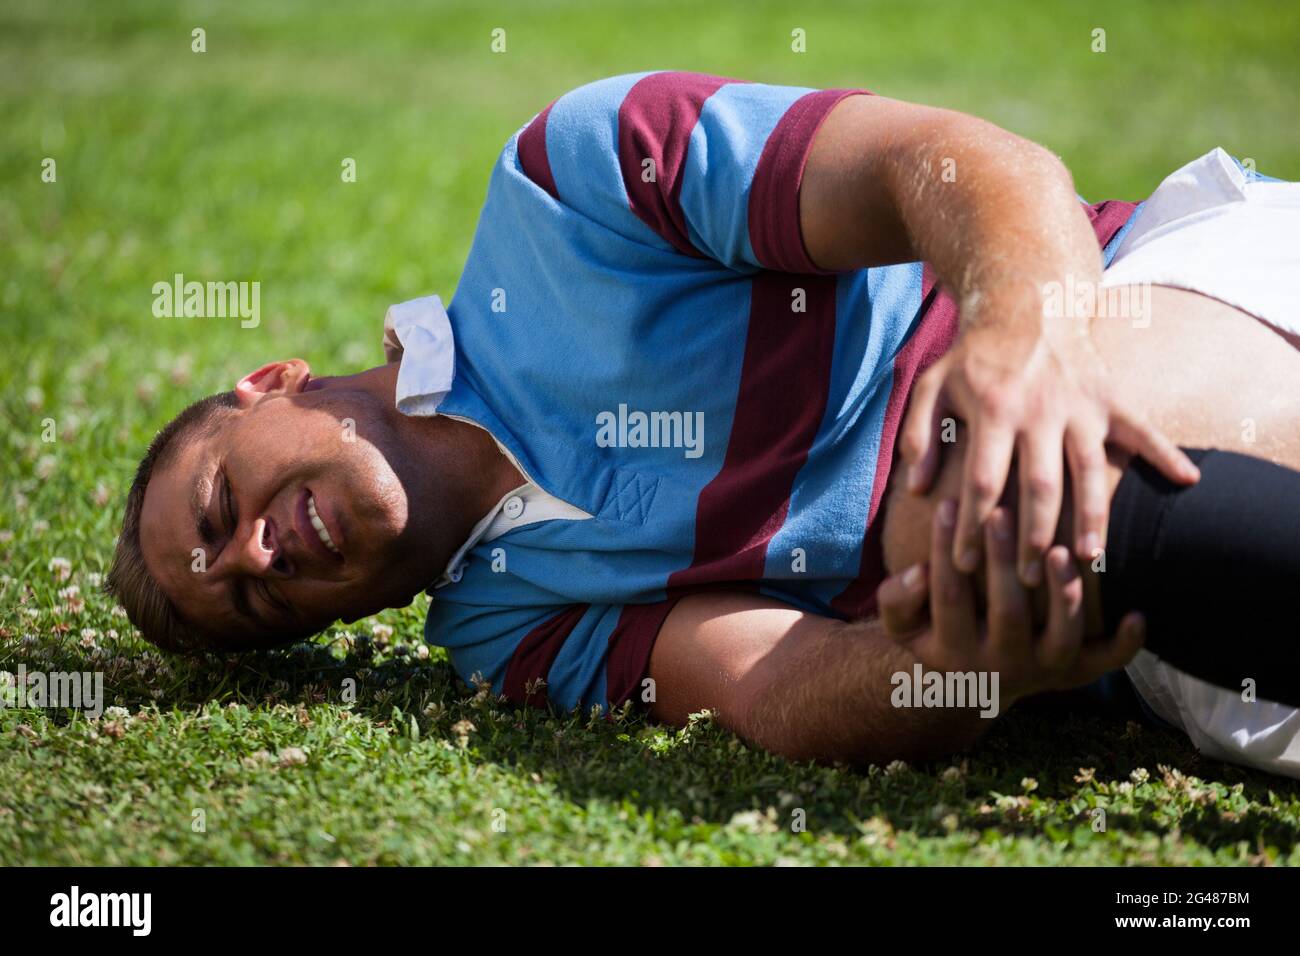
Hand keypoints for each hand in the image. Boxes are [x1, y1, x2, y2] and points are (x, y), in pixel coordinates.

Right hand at [877, 499, 1145, 702]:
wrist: (976, 685)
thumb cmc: (938, 632)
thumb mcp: (903, 624)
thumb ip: (898, 599)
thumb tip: (918, 571)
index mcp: (954, 654)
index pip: (950, 597)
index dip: (947, 551)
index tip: (949, 504)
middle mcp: (1002, 667)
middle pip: (1008, 613)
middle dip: (1005, 561)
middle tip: (1003, 511)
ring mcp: (1045, 671)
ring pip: (1060, 636)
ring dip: (1063, 592)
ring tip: (1059, 549)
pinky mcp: (1078, 674)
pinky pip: (1106, 662)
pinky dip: (1125, 642)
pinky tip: (1136, 612)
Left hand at [900, 306, 1199, 583]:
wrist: (1027, 304)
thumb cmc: (974, 356)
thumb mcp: (931, 387)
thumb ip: (917, 435)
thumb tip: (918, 489)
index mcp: (995, 411)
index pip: (984, 481)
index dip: (974, 526)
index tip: (964, 565)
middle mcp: (1041, 411)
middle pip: (1041, 484)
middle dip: (1034, 535)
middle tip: (1028, 579)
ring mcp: (1081, 405)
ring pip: (1090, 469)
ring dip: (1092, 516)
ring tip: (1090, 560)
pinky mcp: (1111, 398)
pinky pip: (1142, 429)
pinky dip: (1166, 454)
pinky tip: (1187, 483)